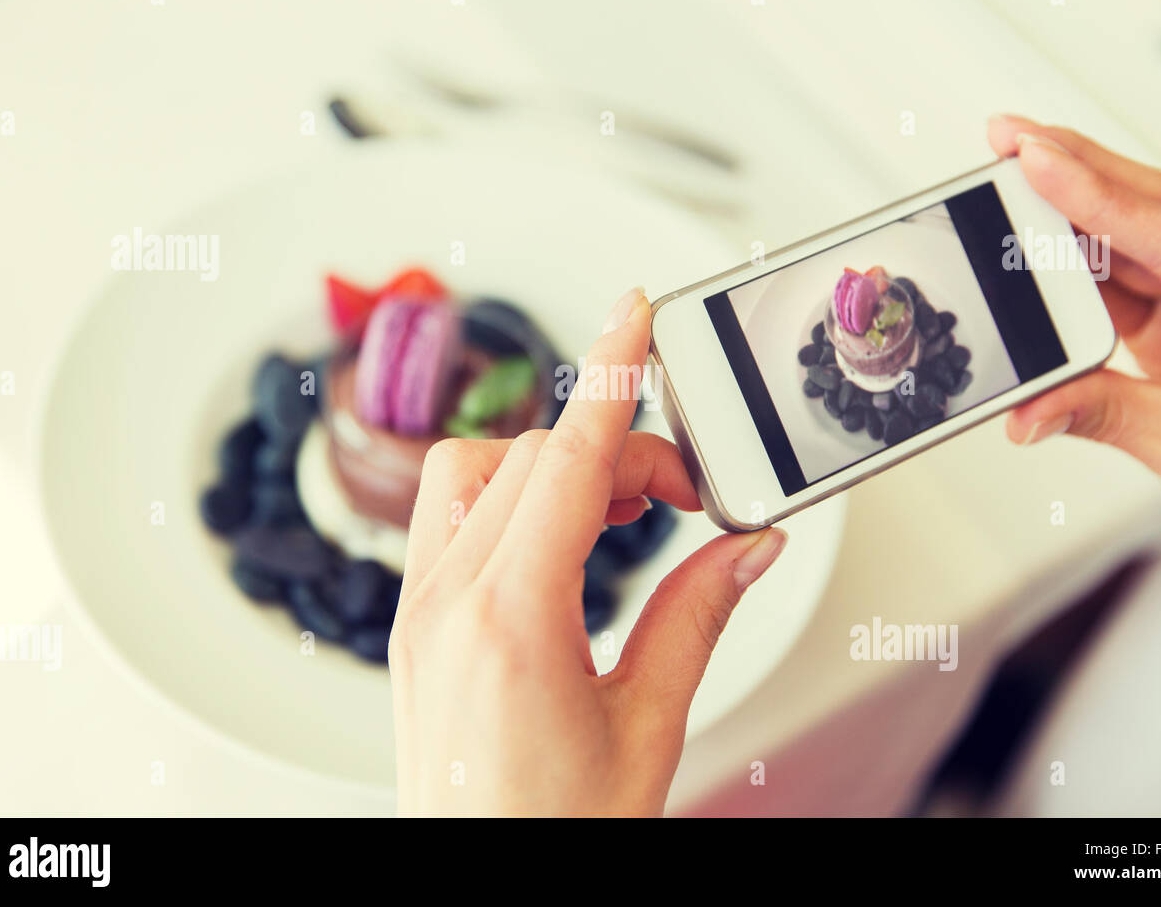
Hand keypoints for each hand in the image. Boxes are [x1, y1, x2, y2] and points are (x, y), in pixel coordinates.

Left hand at [390, 287, 786, 814]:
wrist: (482, 892)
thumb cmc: (555, 837)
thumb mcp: (648, 727)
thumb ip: (697, 617)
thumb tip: (748, 544)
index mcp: (510, 624)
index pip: (566, 460)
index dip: (609, 375)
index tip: (633, 312)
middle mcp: (445, 605)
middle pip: (531, 460)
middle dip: (616, 449)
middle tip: (686, 496)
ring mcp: (417, 614)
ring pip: (476, 477)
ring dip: (552, 467)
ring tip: (623, 513)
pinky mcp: (412, 628)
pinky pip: (450, 520)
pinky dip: (511, 499)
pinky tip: (564, 541)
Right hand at [988, 115, 1160, 631]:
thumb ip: (1108, 416)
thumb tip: (1030, 410)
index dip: (1097, 193)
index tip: (1037, 156)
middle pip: (1155, 210)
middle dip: (1080, 168)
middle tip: (1012, 138)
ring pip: (1136, 237)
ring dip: (1072, 209)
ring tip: (1012, 176)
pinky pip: (1125, 281)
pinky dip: (1077, 264)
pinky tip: (1036, 242)